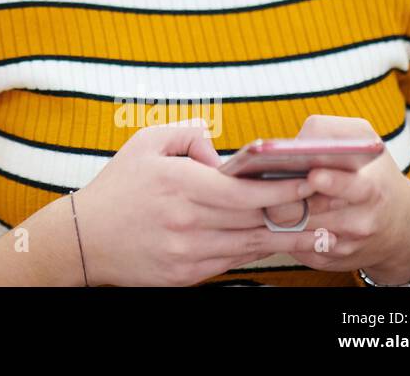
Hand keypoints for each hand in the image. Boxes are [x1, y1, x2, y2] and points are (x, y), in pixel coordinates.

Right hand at [72, 121, 317, 285]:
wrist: (85, 238)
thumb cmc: (118, 186)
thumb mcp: (145, 143)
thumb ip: (187, 134)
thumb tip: (223, 151)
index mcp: (179, 184)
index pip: (246, 191)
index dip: (283, 189)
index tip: (310, 180)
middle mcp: (186, 221)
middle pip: (255, 220)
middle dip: (293, 211)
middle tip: (325, 201)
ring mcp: (187, 252)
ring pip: (250, 245)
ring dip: (284, 236)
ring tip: (315, 226)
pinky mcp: (186, 275)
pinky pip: (232, 261)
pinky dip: (255, 250)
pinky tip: (272, 240)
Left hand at [263, 115, 409, 281]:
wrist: (400, 226)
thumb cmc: (374, 175)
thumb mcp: (366, 143)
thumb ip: (333, 131)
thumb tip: (298, 140)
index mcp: (371, 190)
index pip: (351, 188)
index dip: (330, 182)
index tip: (314, 175)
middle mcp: (358, 223)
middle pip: (307, 212)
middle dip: (286, 196)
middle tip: (267, 182)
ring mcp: (341, 246)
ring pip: (291, 230)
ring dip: (274, 211)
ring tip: (265, 193)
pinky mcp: (324, 261)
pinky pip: (290, 246)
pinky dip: (278, 230)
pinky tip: (275, 215)